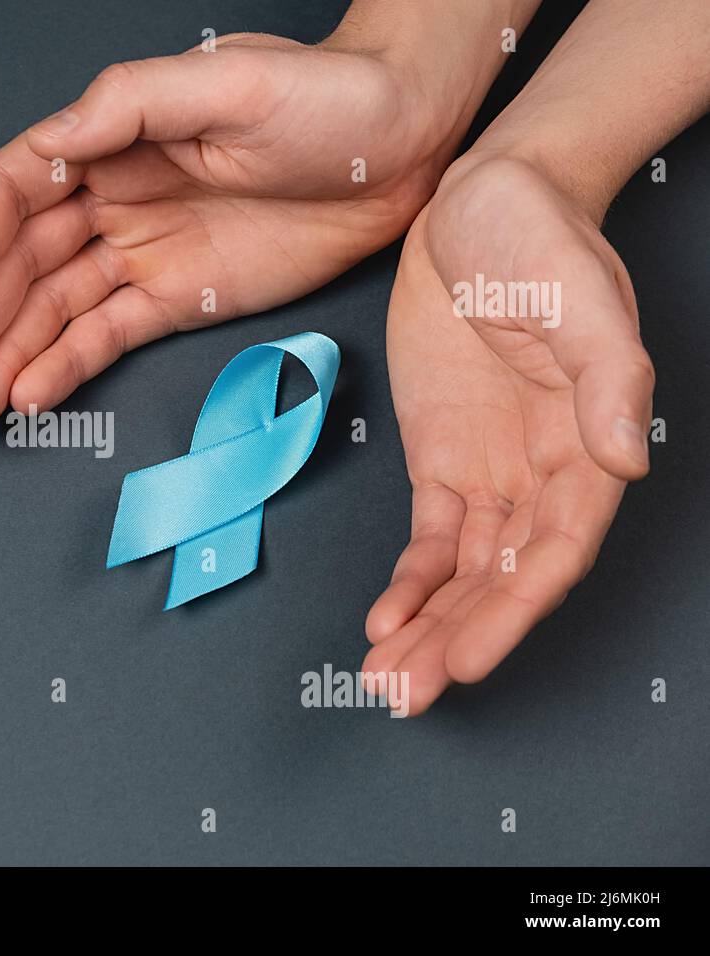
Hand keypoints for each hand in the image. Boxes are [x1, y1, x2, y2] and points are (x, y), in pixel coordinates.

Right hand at [0, 33, 464, 430]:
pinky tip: (28, 398)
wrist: (403, 144)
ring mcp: (142, 251)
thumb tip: (55, 142)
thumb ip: (131, 106)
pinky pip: (108, 337)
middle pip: (20, 268)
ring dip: (7, 359)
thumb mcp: (227, 81)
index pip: (11, 197)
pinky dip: (66, 368)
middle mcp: (111, 198)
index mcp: (109, 139)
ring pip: (55, 312)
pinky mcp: (179, 297)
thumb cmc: (324, 94)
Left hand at [364, 154, 654, 714]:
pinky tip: (385, 620)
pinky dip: (409, 580)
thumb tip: (627, 461)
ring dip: (429, 627)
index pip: (555, 551)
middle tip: (409, 694)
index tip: (467, 659)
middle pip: (504, 577)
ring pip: (464, 572)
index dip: (513, 611)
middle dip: (459, 639)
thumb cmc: (541, 241)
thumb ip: (608, 381)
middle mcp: (544, 472)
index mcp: (589, 445)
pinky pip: (428, 536)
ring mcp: (491, 470)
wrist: (481, 205)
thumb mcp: (581, 299)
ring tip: (388, 679)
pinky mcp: (442, 458)